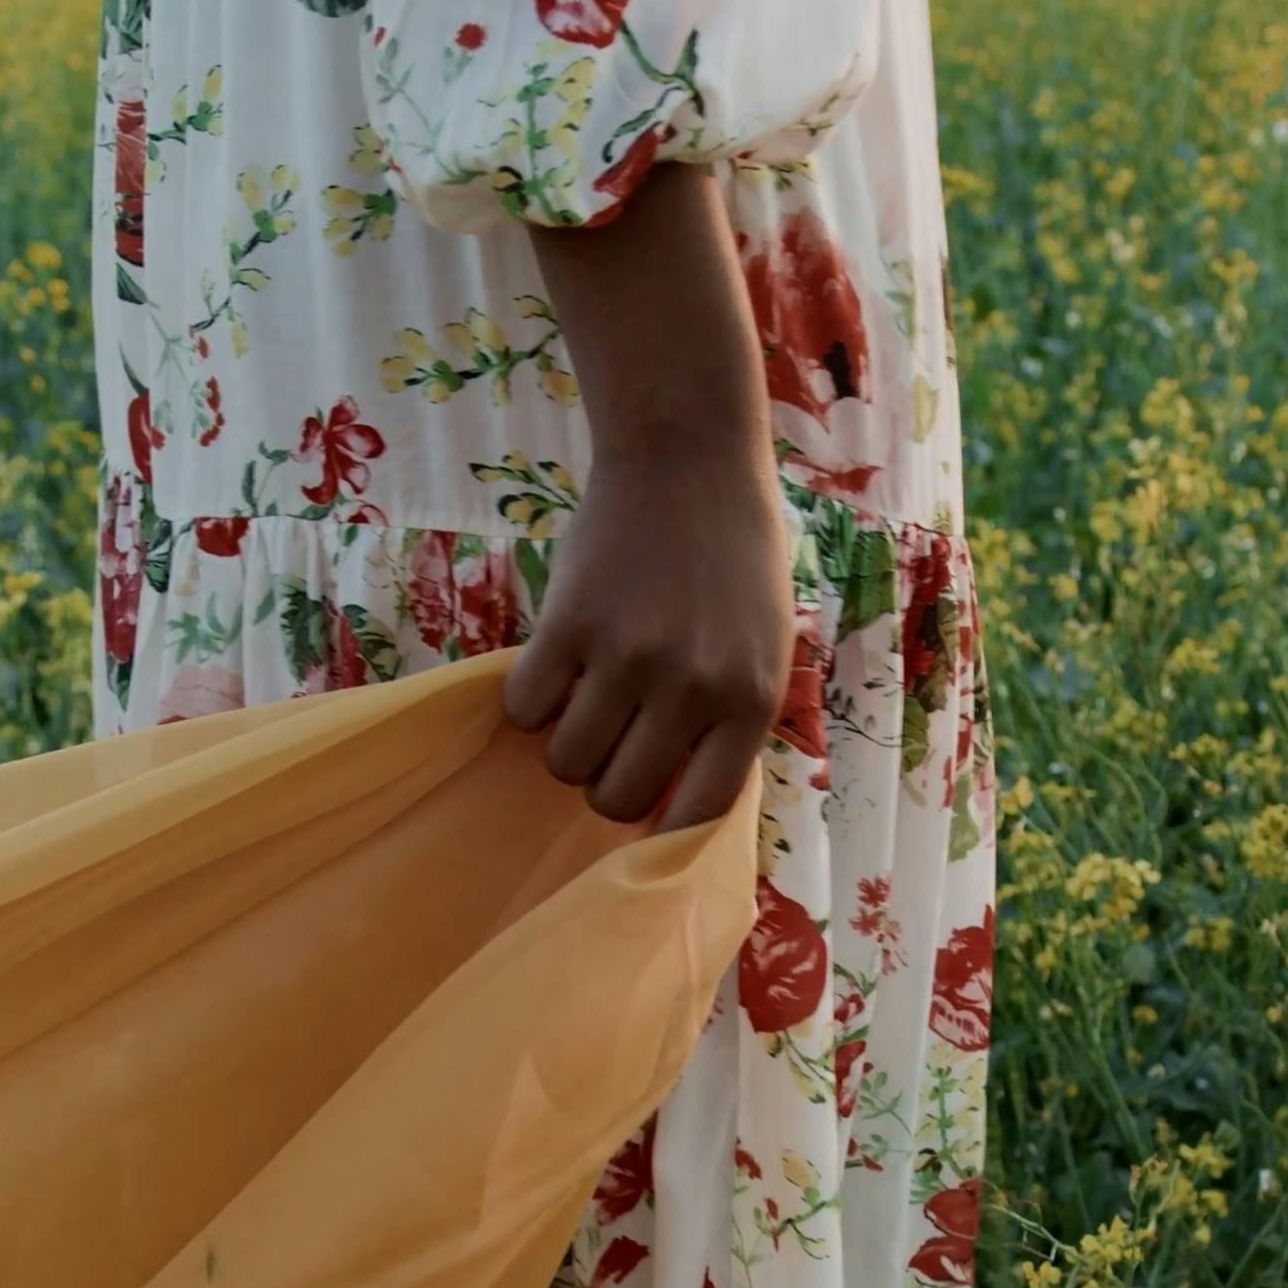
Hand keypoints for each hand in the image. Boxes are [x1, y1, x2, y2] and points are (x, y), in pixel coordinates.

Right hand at [504, 452, 789, 831]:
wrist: (690, 459)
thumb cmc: (732, 556)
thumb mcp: (764, 643)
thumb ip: (729, 716)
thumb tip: (674, 800)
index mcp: (750, 701)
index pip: (697, 812)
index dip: (659, 829)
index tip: (642, 817)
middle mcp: (692, 689)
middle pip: (616, 798)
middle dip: (603, 781)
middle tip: (607, 740)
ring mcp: (629, 658)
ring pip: (565, 762)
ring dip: (562, 744)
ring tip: (579, 702)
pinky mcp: (570, 625)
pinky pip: (524, 708)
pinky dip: (527, 702)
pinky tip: (551, 669)